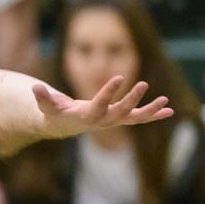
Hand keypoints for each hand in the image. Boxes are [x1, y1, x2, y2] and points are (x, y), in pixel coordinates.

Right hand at [32, 75, 173, 142]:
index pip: (99, 105)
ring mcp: (112, 121)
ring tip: (166, 102)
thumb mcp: (47, 106)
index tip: (120, 77)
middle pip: (120, 112)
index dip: (108, 92)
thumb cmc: (54, 114)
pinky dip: (153, 114)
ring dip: (150, 110)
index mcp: (86, 117)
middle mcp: (102, 121)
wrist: (64, 126)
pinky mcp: (118, 119)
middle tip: (144, 83)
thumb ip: (43, 98)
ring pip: (134, 117)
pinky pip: (138, 118)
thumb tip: (35, 88)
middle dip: (132, 99)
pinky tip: (169, 111)